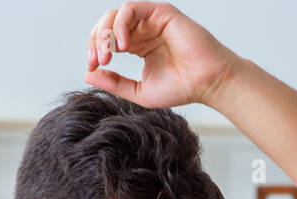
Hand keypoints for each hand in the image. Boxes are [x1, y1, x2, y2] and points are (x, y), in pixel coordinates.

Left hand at [83, 1, 240, 108]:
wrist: (207, 83)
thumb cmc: (181, 88)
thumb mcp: (138, 91)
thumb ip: (114, 83)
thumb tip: (89, 75)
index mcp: (138, 45)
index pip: (106, 39)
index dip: (94, 51)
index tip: (92, 68)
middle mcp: (142, 30)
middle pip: (106, 24)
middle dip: (95, 42)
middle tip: (97, 61)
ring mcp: (151, 20)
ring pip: (115, 15)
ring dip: (105, 34)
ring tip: (108, 55)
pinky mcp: (161, 12)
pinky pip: (131, 9)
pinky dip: (121, 25)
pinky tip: (123, 46)